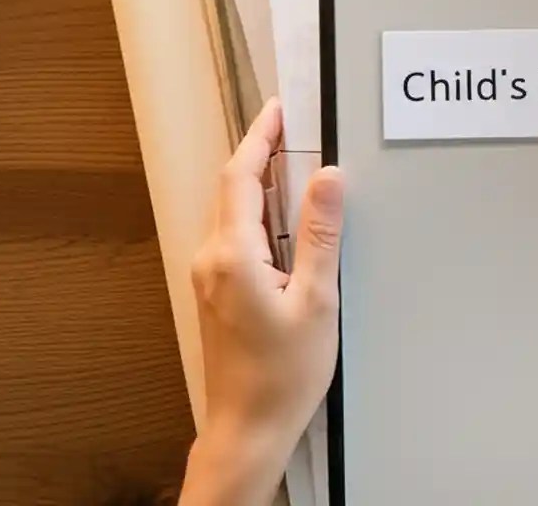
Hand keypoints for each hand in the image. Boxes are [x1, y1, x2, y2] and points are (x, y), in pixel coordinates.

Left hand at [181, 99, 343, 505]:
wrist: (248, 427)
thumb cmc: (284, 373)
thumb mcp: (317, 299)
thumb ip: (321, 234)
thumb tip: (328, 178)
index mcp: (232, 255)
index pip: (241, 177)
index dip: (260, 138)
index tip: (280, 110)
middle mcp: (211, 260)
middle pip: (232, 190)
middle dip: (261, 156)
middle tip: (295, 132)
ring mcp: (208, 277)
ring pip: (232, 214)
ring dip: (260, 187)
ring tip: (296, 170)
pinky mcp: (215, 293)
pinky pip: (234, 238)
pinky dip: (258, 217)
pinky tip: (286, 225)